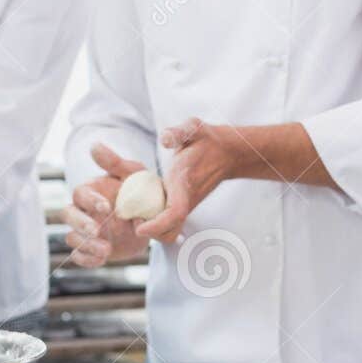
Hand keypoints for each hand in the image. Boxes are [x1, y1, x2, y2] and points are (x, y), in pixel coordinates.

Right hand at [62, 145, 150, 266]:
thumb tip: (94, 146)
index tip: (107, 206)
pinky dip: (86, 260)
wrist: (155, 219)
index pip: (80, 193)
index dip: (90, 200)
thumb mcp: (134, 174)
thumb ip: (115, 162)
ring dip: (85, 245)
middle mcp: (84, 210)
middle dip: (80, 224)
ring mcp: (86, 231)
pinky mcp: (91, 248)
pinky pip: (79, 256)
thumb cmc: (143, 191)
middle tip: (97, 231)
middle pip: (67, 216)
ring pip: (72, 238)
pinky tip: (102, 260)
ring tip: (106, 250)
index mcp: (91, 191)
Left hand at [135, 117, 237, 244]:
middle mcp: (186, 198)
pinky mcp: (184, 205)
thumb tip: (165, 139)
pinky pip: (170, 224)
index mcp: (184, 182)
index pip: (176, 212)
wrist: (227, 153)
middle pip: (171, 231)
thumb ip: (178, 132)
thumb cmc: (207, 140)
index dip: (158, 224)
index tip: (140, 228)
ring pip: (171, 231)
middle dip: (151, 233)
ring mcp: (186, 204)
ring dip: (153, 231)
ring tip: (137, 215)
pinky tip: (144, 210)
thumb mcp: (194, 128)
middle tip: (134, 219)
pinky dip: (156, 225)